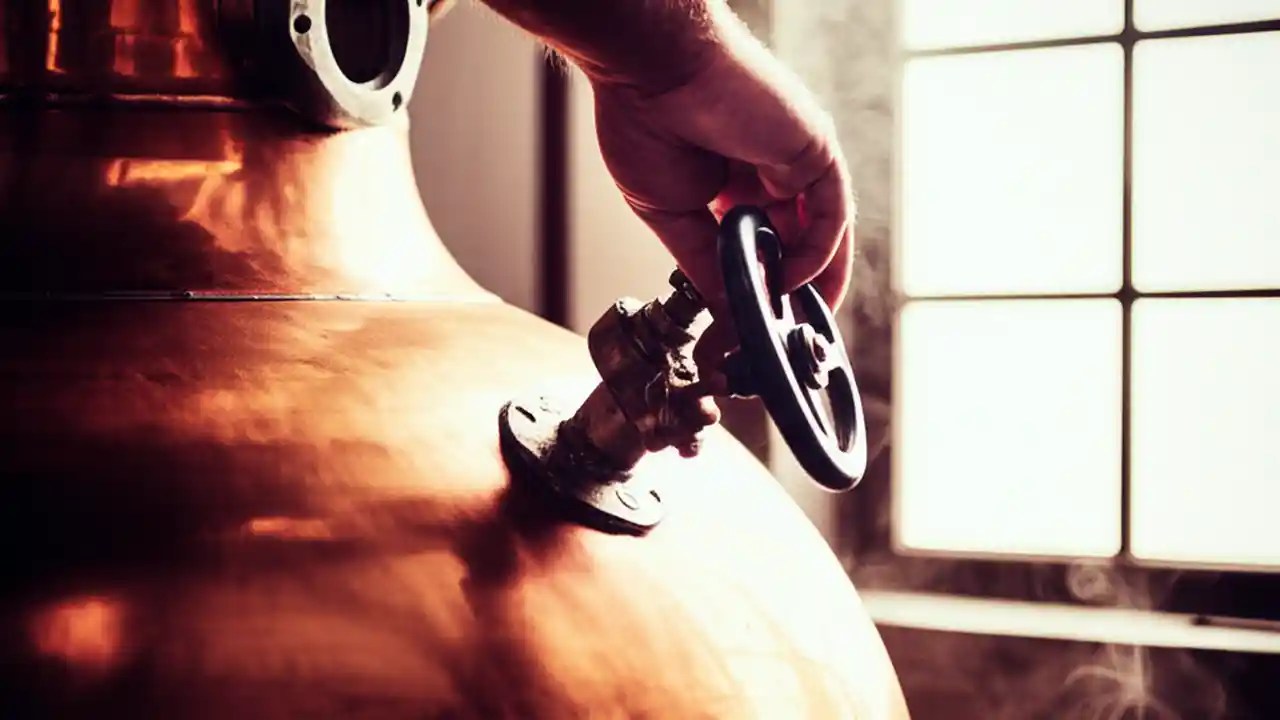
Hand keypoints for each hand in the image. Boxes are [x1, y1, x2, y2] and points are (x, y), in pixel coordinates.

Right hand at [591, 34, 854, 362]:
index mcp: (736, 184)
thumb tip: (726, 313)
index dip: (763, 288)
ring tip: (788, 321)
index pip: (765, 246)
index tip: (756, 328)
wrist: (648, 71)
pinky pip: (832, 212)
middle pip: (801, 243)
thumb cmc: (644, 122)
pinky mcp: (815, 149)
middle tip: (783, 338)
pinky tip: (789, 279)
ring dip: (810, 282)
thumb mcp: (671, 214)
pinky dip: (818, 252)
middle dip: (793, 294)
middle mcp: (773, 172)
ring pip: (823, 233)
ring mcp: (796, 160)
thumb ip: (706, 264)